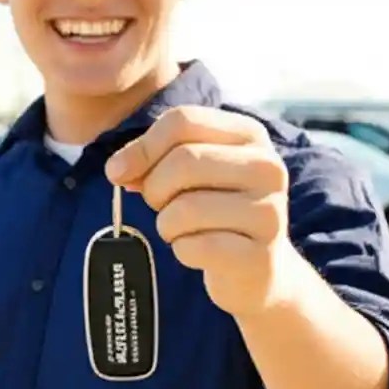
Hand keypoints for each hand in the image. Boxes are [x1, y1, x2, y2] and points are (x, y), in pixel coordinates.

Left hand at [103, 106, 300, 317]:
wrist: (257, 267)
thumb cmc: (213, 207)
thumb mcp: (187, 171)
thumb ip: (151, 158)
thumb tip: (118, 169)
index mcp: (249, 134)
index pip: (183, 121)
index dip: (142, 147)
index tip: (119, 171)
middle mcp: (268, 167)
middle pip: (184, 161)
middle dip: (154, 188)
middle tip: (159, 205)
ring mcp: (270, 212)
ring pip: (185, 208)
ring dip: (167, 223)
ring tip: (182, 229)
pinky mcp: (260, 255)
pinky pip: (194, 246)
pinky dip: (182, 250)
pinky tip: (198, 250)